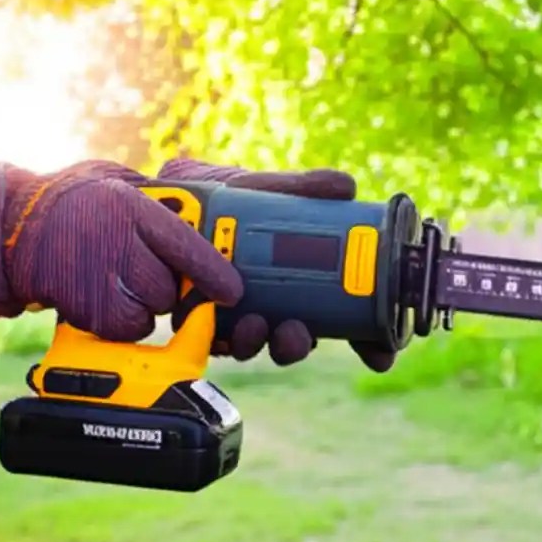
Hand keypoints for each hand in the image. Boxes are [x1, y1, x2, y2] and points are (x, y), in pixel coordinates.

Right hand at [0, 159, 241, 340]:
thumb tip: (203, 206)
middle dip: (168, 283)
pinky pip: (128, 328)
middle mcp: (117, 245)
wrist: (12, 233)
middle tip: (144, 267)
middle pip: (171, 286)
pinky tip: (104, 297)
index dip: (215, 272)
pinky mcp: (87, 313)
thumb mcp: (116, 181)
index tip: (233, 290)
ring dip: (146, 302)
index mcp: (130, 208)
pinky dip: (124, 320)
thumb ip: (158, 198)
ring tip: (119, 278)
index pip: (186, 247)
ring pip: (152, 310)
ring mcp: (100, 282)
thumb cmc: (71, 202)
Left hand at [157, 156, 396, 372]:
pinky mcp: (199, 321)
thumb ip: (300, 189)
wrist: (159, 202)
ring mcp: (235, 314)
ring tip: (257, 326)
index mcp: (298, 278)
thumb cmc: (216, 197)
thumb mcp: (262, 189)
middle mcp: (271, 301)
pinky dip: (224, 340)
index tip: (382, 355)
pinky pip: (216, 341)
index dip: (368, 340)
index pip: (344, 316)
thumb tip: (346, 186)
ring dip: (263, 344)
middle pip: (300, 337)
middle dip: (301, 344)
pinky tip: (224, 329)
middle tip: (298, 334)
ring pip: (260, 344)